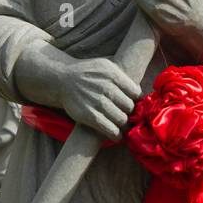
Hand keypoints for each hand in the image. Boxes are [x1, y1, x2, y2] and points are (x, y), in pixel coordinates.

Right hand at [16, 44, 140, 138]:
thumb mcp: (105, 66)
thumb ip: (121, 77)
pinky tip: (117, 136)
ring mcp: (98, 102)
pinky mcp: (89, 116)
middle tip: (127, 116)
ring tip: (121, 126)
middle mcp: (106, 88)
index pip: (135, 92)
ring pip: (122, 119)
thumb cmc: (87, 73)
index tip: (132, 104)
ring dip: (123, 125)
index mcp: (113, 74)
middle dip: (130, 113)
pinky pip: (110, 129)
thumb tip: (139, 94)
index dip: (136, 101)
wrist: (62, 80)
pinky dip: (116, 135)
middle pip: (129, 107)